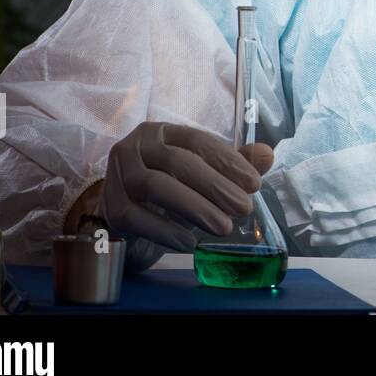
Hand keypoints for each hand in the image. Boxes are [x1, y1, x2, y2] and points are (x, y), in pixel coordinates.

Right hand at [97, 122, 274, 252]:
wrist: (126, 221)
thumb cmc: (172, 191)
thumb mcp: (204, 175)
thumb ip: (234, 163)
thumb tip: (267, 155)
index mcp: (162, 132)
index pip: (196, 140)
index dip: (227, 160)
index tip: (254, 183)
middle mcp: (135, 147)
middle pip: (177, 161)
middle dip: (214, 186)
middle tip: (244, 208)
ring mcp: (117, 175)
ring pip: (155, 187)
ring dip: (194, 207)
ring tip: (224, 227)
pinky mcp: (108, 207)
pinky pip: (136, 217)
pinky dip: (165, 230)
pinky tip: (190, 242)